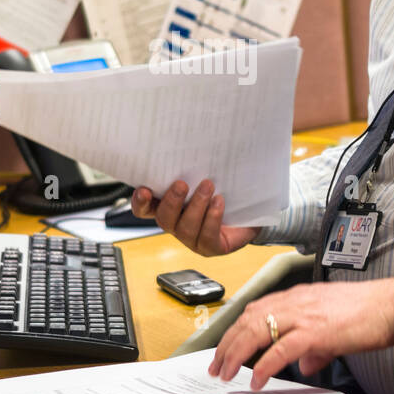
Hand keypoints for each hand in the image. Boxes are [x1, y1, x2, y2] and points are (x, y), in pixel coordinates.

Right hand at [130, 179, 257, 255]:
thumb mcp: (205, 176)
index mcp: (170, 207)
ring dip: (196, 206)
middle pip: (164, 219)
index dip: (141, 202)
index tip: (145, 189)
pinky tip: (219, 202)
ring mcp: (193, 239)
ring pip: (185, 228)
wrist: (252, 210)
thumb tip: (186, 146)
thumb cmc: (226, 191)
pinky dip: (212, 218)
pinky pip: (207, 237)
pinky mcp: (212, 247)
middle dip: (171, 201)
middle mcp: (178, 225)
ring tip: (207, 186)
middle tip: (181, 184)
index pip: (145, 209)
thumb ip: (191, 169)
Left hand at [209, 277, 393, 388]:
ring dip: (236, 353)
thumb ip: (315, 347)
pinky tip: (257, 379)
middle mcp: (296, 302)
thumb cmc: (368, 311)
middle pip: (248, 319)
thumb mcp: (334, 328)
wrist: (391, 304)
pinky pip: (281, 349)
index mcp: (298, 297)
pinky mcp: (316, 331)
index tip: (224, 347)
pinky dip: (265, 365)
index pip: (255, 309)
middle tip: (216, 366)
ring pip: (257, 330)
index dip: (235, 329)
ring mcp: (304, 315)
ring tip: (226, 372)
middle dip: (227, 344)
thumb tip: (305, 364)